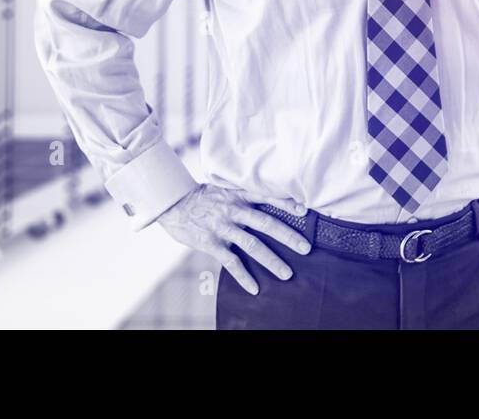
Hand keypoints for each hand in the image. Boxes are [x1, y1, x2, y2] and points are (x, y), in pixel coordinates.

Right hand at [157, 184, 311, 295]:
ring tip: (287, 273)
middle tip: (306, 248)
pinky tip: (254, 288)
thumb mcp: (224, 189)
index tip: (305, 212)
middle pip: (266, 223)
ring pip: (252, 245)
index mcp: (238, 195)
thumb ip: (243, 196)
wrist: (172, 203)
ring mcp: (223, 227)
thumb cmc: (202, 197)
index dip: (286, 204)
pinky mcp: (211, 243)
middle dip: (288, 236)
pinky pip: (231, 262)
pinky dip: (243, 276)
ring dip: (271, 260)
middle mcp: (234, 210)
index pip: (267, 197)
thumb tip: (266, 202)